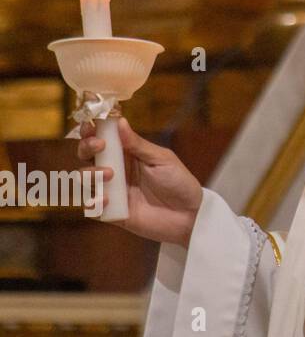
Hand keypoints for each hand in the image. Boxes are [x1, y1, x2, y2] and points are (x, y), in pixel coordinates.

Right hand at [75, 118, 202, 245]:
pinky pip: (91, 206)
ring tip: (110, 175)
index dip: (92, 130)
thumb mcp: (161, 159)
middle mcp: (115, 170)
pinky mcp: (111, 211)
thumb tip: (120, 121)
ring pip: (84, 179)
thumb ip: (138, 144)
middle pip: (87, 155)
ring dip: (91, 174)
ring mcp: (112, 191)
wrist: (188, 215)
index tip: (90, 124)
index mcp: (128, 153)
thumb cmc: (178, 182)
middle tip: (99, 146)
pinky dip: (93, 201)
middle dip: (87, 147)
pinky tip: (107, 199)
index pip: (103, 138)